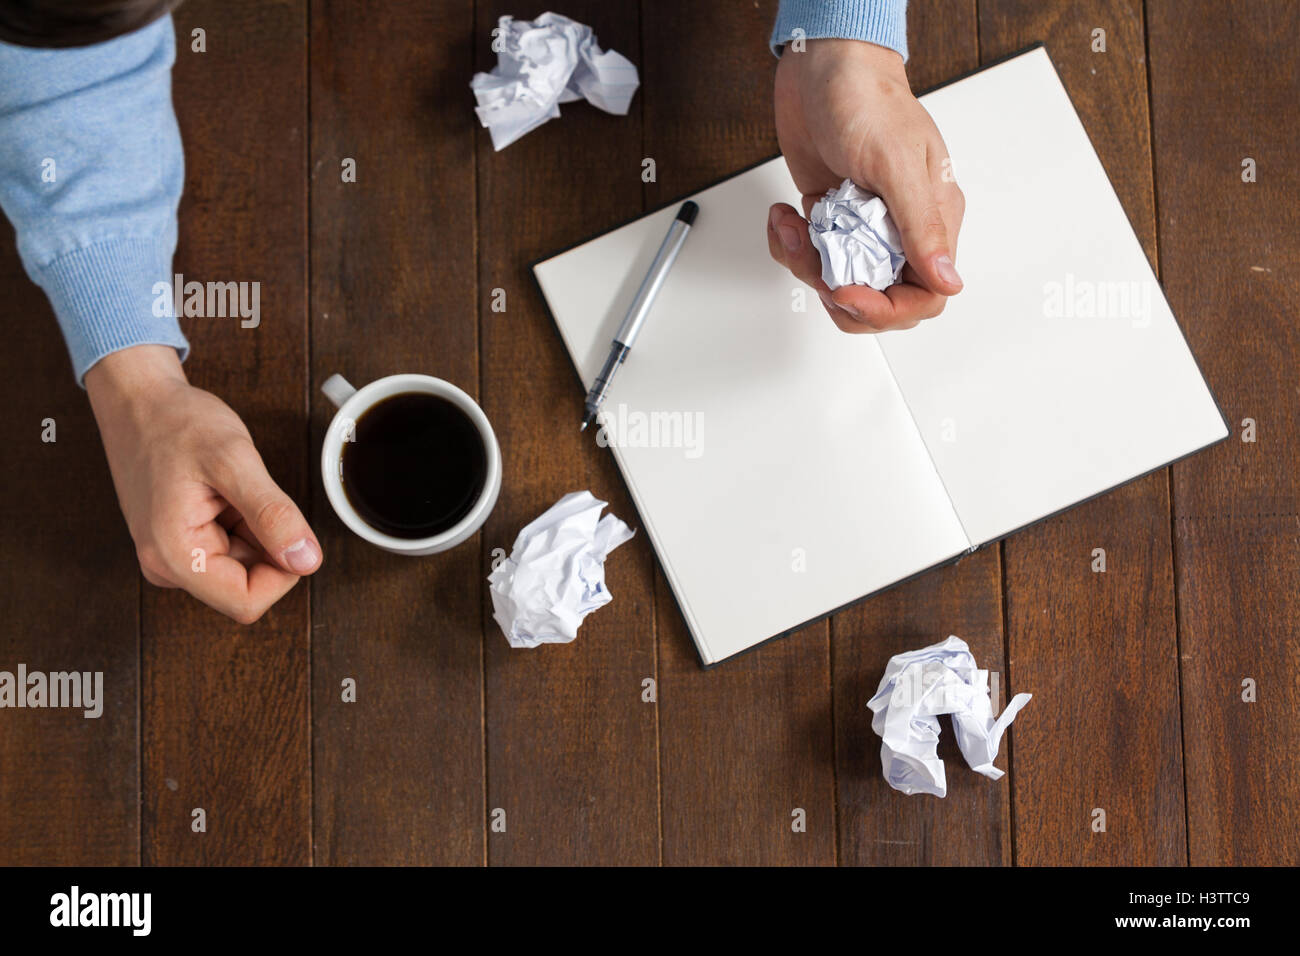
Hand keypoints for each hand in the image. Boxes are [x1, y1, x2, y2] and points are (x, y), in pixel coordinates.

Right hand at [85, 345, 321, 623]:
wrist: (139, 399)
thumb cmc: (177, 423)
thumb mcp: (235, 461)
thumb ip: (273, 515)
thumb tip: (307, 561)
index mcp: (174, 555)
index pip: (247, 602)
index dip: (283, 573)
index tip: (286, 529)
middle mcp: (167, 566)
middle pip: (247, 586)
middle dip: (267, 545)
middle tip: (251, 497)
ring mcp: (172, 556)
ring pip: (242, 567)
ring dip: (255, 531)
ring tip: (232, 490)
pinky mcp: (180, 543)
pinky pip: (230, 549)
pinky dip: (243, 523)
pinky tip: (226, 492)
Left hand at [768, 38, 964, 332]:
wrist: (820, 68)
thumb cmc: (867, 100)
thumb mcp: (897, 164)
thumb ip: (921, 227)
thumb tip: (947, 281)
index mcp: (932, 218)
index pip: (925, 295)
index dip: (887, 309)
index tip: (848, 292)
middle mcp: (899, 228)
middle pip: (881, 299)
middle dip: (842, 296)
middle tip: (817, 269)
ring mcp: (861, 226)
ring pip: (840, 283)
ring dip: (807, 267)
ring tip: (794, 228)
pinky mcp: (828, 219)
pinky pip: (811, 258)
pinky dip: (790, 246)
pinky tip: (786, 215)